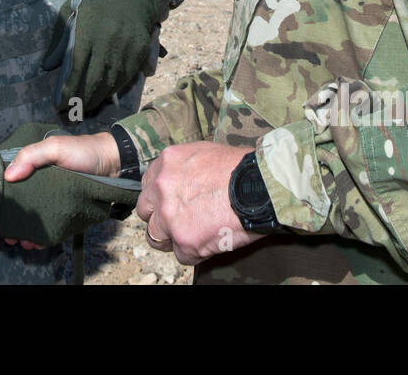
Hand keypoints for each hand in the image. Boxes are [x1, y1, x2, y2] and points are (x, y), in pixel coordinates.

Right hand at [1, 132, 121, 249]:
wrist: (115, 162)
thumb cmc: (84, 150)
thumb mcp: (55, 147)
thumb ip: (32, 156)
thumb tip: (9, 175)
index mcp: (35, 165)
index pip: (13, 181)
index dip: (3, 198)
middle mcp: (42, 181)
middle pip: (23, 204)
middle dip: (14, 220)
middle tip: (8, 236)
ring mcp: (55, 197)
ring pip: (36, 216)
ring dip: (27, 230)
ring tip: (23, 242)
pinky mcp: (68, 208)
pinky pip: (52, 223)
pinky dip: (43, 233)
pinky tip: (38, 243)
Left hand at [64, 0, 160, 112]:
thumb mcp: (70, 13)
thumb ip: (59, 41)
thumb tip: (47, 66)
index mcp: (87, 33)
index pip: (75, 70)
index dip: (67, 91)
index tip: (59, 105)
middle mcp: (107, 43)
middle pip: (93, 80)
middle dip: (81, 100)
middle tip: (72, 113)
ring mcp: (125, 47)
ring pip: (111, 82)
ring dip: (98, 98)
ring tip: (87, 108)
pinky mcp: (139, 49)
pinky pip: (126, 75)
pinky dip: (115, 88)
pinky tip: (106, 95)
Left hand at [137, 143, 264, 265]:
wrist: (261, 186)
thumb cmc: (241, 167)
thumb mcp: (205, 153)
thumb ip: (184, 168)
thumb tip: (183, 181)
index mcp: (166, 163)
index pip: (148, 185)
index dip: (159, 197)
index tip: (171, 203)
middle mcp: (162, 188)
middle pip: (146, 211)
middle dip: (160, 217)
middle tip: (179, 221)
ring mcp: (170, 216)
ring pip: (156, 236)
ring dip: (171, 238)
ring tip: (192, 236)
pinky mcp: (185, 240)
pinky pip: (181, 255)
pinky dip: (194, 252)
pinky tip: (209, 242)